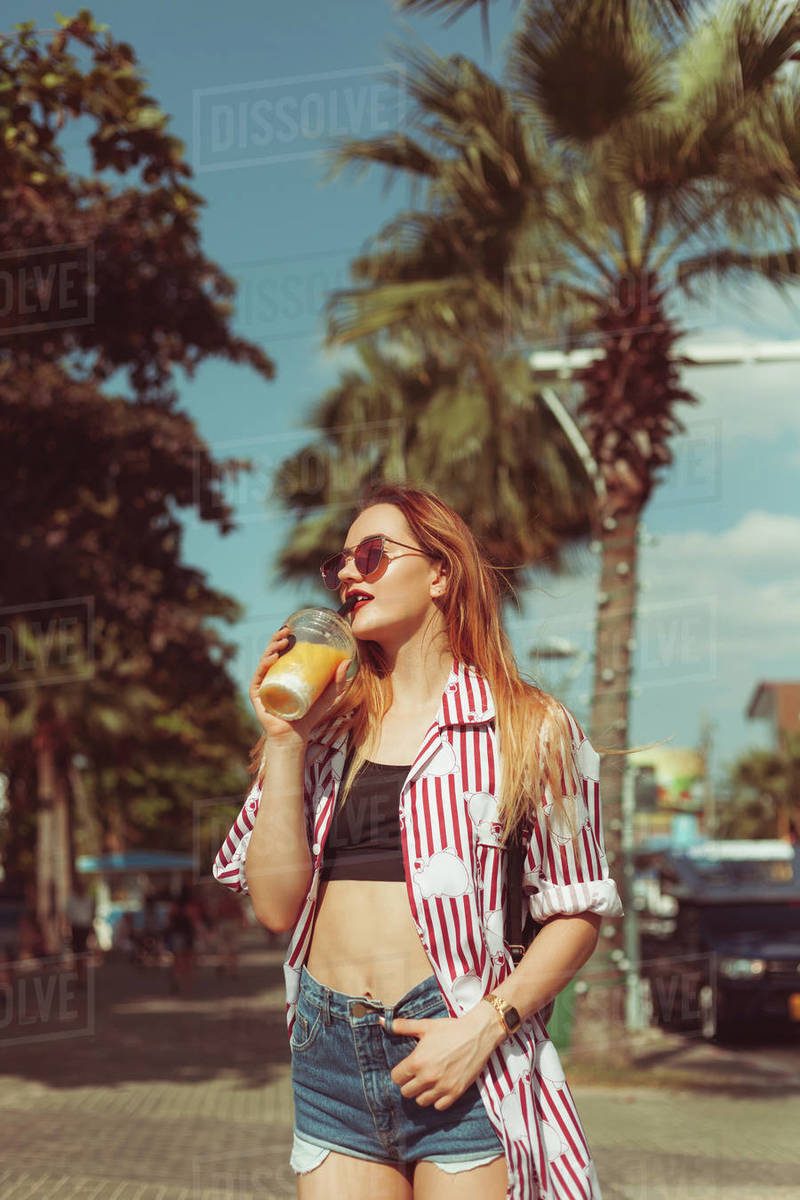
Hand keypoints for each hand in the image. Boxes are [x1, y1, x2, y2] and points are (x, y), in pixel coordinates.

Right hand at [249, 626, 352, 740]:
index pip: (283, 651)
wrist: (295, 735)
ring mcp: (263, 684)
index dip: (285, 637)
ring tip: (283, 640)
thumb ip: (338, 681)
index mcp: (284, 673)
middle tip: (287, 630)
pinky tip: (273, 657)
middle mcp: (272, 676)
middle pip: (272, 652)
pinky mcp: (257, 693)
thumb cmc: (309, 715)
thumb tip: (348, 661)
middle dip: (278, 638)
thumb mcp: (327, 695)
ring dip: (272, 647)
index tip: (292, 627)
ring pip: (265, 660)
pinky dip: (265, 664)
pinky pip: (259, 676)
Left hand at [379, 1006, 499, 1109]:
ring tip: (428, 1082)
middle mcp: (428, 1077)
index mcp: (417, 1061)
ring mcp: (442, 1087)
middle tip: (417, 1075)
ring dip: (422, 1093)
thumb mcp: (425, 1025)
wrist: (477, 1034)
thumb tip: (381, 1021)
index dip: (399, 1072)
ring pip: (421, 1101)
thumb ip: (402, 1026)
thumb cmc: (450, 1029)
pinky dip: (437, 1100)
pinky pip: (439, 1107)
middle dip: (409, 1083)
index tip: (406, 1068)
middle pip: (406, 1092)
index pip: (396, 1078)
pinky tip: (440, 1088)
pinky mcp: (455, 1092)